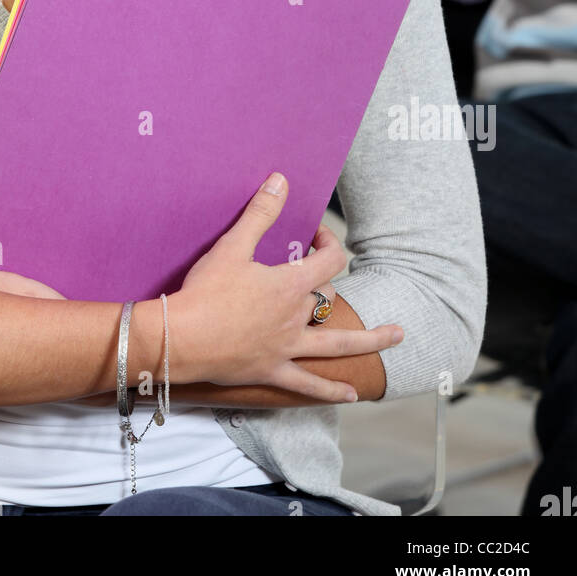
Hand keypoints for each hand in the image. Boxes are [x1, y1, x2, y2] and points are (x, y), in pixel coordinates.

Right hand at [172, 173, 402, 400]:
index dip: (330, 244)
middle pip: (329, 299)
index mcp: (289, 285)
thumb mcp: (232, 246)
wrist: (180, 338)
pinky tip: (351, 395)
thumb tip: (280, 181)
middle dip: (331, 284)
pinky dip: (330, 390)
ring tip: (396, 337)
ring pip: (336, 345)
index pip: (329, 260)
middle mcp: (295, 317)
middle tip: (322, 274)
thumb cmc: (205, 291)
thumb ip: (260, 213)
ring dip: (369, 340)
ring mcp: (287, 348)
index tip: (316, 236)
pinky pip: (307, 385)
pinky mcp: (271, 371)